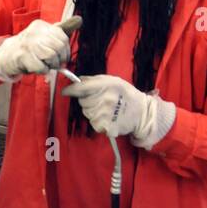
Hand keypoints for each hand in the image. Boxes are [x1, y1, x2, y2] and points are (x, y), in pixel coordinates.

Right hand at [0, 19, 71, 81]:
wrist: (7, 56)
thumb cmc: (29, 47)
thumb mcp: (44, 36)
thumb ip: (62, 29)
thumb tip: (79, 19)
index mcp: (41, 25)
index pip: (63, 36)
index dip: (65, 50)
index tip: (62, 56)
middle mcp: (34, 32)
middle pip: (59, 46)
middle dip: (60, 59)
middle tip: (54, 63)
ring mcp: (27, 44)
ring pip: (52, 56)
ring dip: (51, 65)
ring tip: (46, 65)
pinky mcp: (23, 57)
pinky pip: (42, 67)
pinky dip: (43, 71)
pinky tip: (38, 68)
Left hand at [61, 75, 175, 147]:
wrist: (142, 113)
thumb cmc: (126, 95)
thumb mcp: (114, 81)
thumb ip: (94, 80)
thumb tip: (77, 80)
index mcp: (106, 86)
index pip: (81, 88)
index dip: (70, 90)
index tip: (65, 92)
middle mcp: (104, 100)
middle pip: (82, 101)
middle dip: (88, 100)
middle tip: (101, 100)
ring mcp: (104, 114)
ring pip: (87, 113)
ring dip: (92, 111)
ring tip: (107, 109)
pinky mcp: (104, 127)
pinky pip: (93, 123)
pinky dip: (97, 121)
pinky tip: (108, 118)